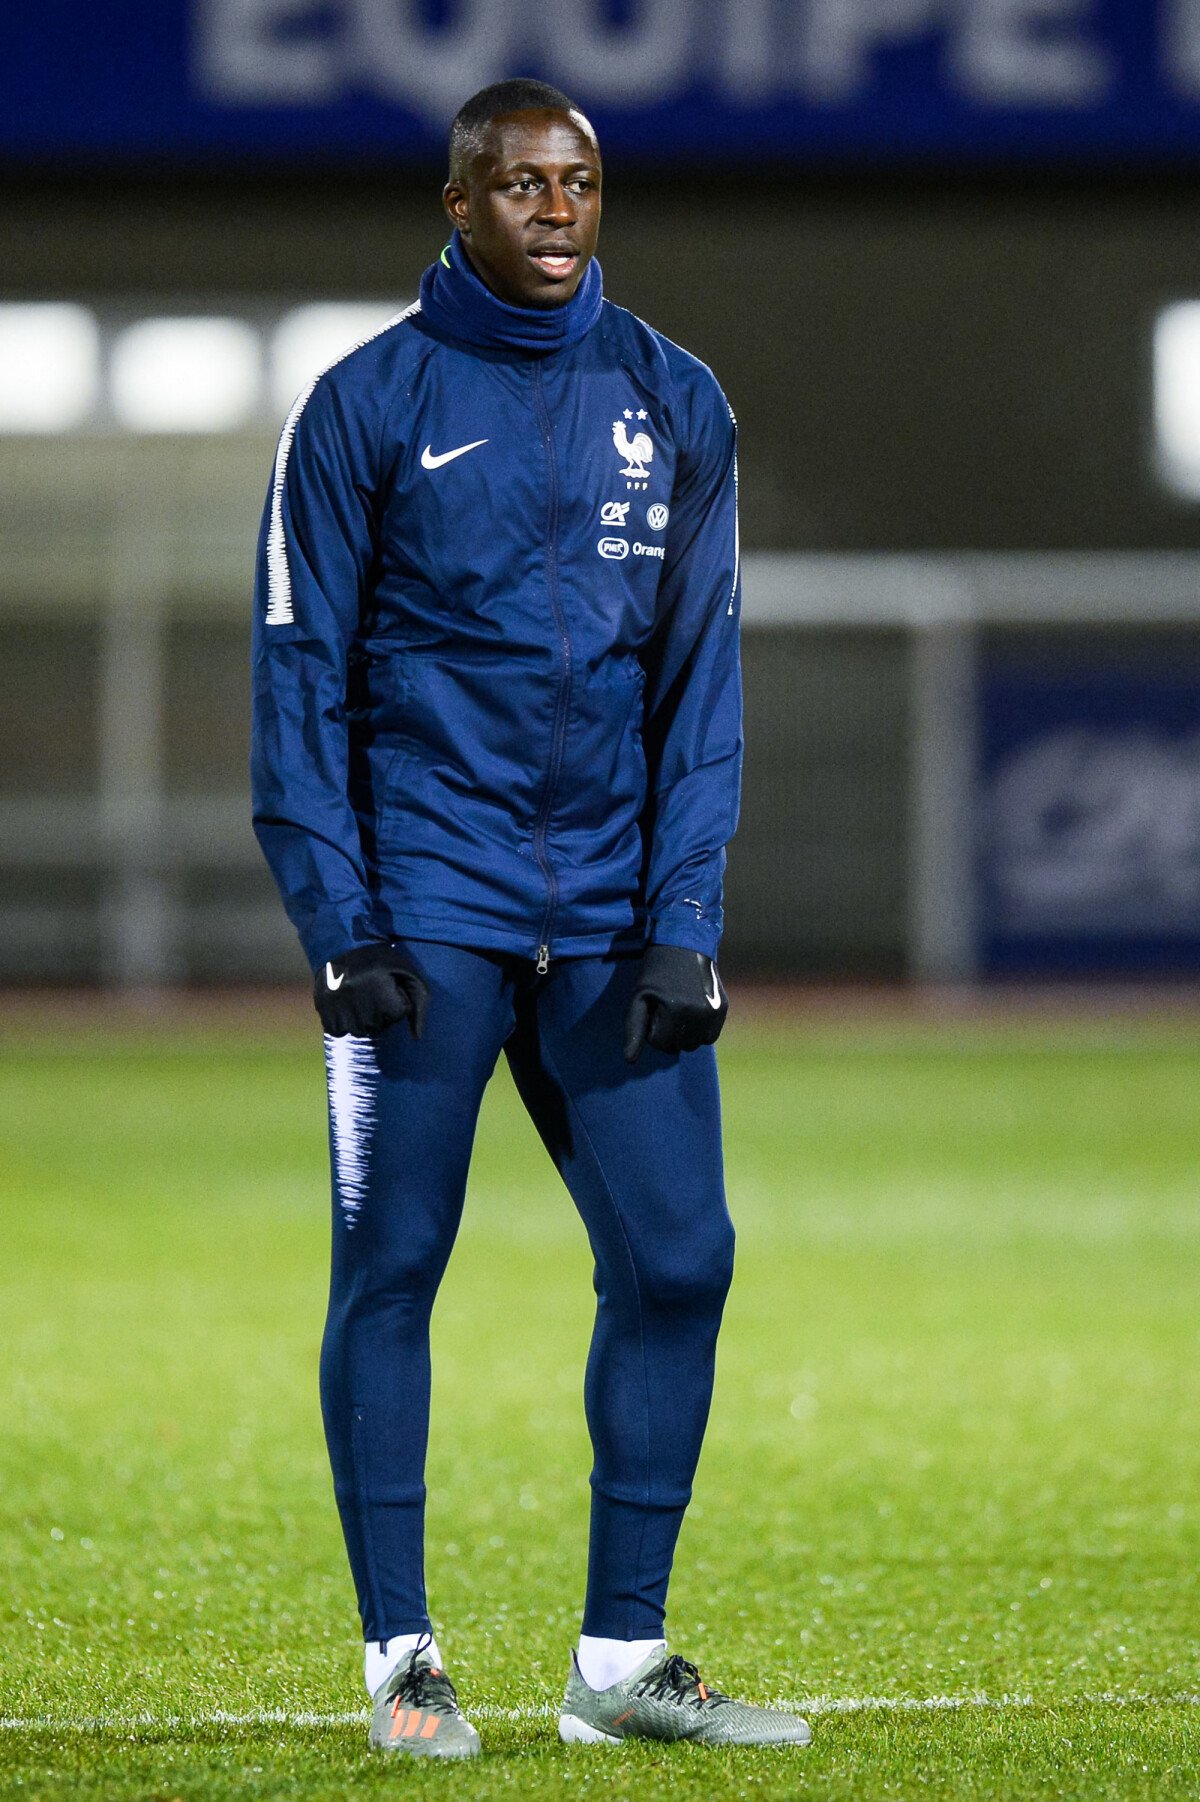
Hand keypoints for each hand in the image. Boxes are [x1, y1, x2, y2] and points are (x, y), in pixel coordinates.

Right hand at [314, 943, 429, 1038]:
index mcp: (384, 993)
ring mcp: (342, 1014)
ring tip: (358, 994)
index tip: (387, 982)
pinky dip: (342, 1021)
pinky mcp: (326, 1016)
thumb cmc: (377, 958)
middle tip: (371, 988)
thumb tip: (417, 1037)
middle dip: (381, 1010)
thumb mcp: (405, 971)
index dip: (397, 997)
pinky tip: (344, 1003)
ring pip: (361, 1030)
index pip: (401, 1011)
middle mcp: (362, 1007)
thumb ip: (419, 1002)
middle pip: (382, 1024)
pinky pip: (339, 1031)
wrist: (339, 946)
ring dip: (362, 1017)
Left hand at [623, 944, 727, 1062]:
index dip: (653, 1029)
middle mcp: (697, 1013)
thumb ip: (634, 1029)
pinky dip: (701, 1031)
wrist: (685, 943)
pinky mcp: (723, 1009)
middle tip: (667, 1010)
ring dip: (685, 1035)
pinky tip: (693, 1012)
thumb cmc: (656, 971)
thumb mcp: (639, 996)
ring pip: (696, 1044)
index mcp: (675, 1010)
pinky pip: (710, 1037)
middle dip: (670, 1034)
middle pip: (680, 1046)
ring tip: (680, 1011)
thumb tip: (630, 1061)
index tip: (654, 1011)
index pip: (661, 1043)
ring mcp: (713, 1012)